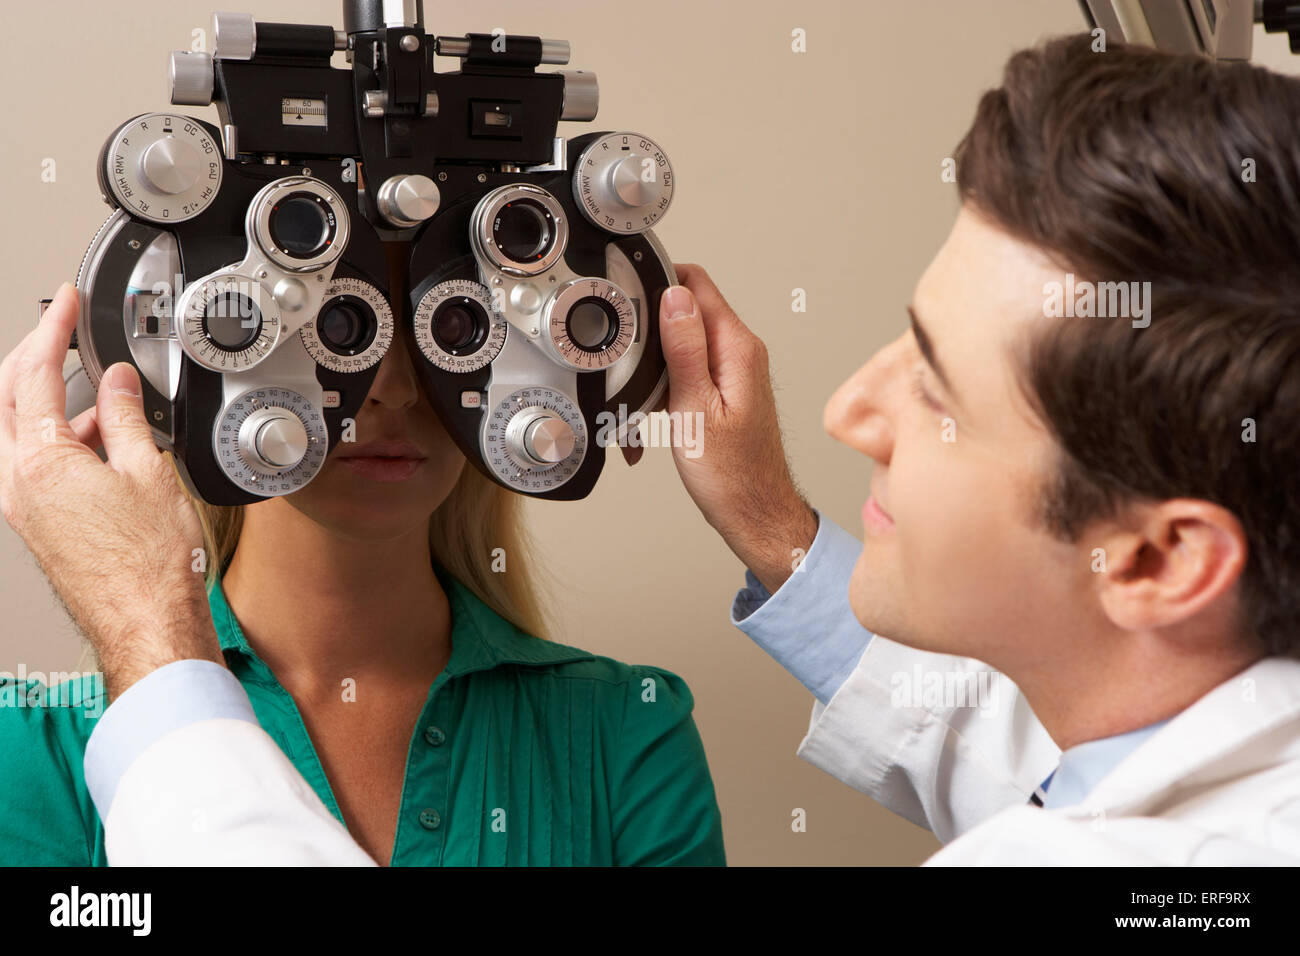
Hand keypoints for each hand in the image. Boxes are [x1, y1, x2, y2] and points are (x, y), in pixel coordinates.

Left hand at [0, 283, 222, 699]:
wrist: (147, 623)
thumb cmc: (151, 565)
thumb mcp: (148, 471)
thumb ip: (127, 416)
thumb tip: (117, 382)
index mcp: (40, 462)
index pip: (32, 373)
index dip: (53, 330)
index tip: (67, 304)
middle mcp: (16, 483)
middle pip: (6, 398)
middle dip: (32, 358)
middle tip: (62, 333)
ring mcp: (22, 506)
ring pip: (15, 431)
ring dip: (44, 400)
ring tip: (93, 387)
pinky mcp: (37, 524)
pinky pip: (32, 463)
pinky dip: (57, 437)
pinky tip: (97, 437)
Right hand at [657, 263, 817, 592]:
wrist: (754, 513)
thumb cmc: (731, 475)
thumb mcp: (695, 407)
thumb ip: (685, 348)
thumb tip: (674, 295)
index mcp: (737, 348)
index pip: (696, 284)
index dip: (658, 284)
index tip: (630, 301)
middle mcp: (741, 352)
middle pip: (684, 313)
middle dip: (650, 336)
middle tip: (631, 368)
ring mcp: (734, 370)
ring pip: (680, 346)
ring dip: (654, 371)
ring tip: (642, 406)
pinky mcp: (725, 389)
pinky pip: (687, 373)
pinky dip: (664, 391)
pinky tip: (654, 419)